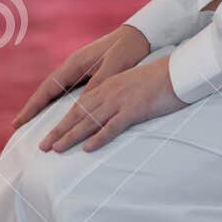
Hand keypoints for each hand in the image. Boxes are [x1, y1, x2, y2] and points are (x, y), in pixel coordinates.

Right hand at [12, 24, 150, 127]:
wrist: (138, 36)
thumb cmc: (126, 50)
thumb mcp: (113, 67)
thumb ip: (97, 85)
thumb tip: (80, 106)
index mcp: (74, 64)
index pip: (48, 88)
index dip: (33, 106)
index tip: (20, 121)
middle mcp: (72, 67)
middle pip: (46, 91)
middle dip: (32, 108)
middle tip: (16, 125)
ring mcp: (78, 70)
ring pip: (54, 91)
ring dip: (42, 106)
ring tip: (29, 123)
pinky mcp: (86, 74)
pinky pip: (66, 91)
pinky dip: (56, 103)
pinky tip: (53, 113)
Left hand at [39, 55, 184, 152]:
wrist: (178, 72)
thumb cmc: (158, 81)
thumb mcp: (132, 86)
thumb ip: (117, 97)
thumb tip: (108, 115)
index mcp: (108, 86)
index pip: (80, 106)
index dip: (63, 121)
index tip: (50, 134)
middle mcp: (109, 93)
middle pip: (78, 114)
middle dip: (59, 131)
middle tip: (43, 146)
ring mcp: (120, 100)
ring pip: (89, 120)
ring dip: (71, 135)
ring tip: (56, 149)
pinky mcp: (134, 109)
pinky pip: (113, 126)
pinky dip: (99, 137)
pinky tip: (88, 148)